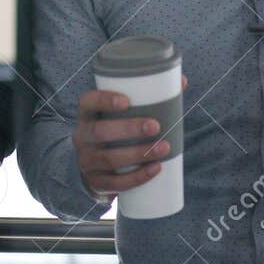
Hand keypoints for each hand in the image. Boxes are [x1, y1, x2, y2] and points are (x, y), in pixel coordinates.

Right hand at [72, 73, 184, 199]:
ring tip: (164, 148)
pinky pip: (115, 183)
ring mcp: (86, 162)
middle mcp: (82, 137)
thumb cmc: (114, 132)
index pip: (88, 103)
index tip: (127, 101)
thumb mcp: (119, 116)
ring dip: (138, 154)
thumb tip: (182, 81)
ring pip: (109, 159)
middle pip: (100, 132)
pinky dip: (137, 177)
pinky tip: (155, 169)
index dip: (104, 100)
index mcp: (87, 115)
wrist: (92, 168)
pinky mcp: (96, 182)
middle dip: (129, 129)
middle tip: (155, 126)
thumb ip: (147, 98)